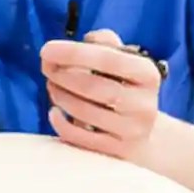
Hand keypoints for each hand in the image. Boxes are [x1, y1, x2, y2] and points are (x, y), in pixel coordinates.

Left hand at [40, 30, 162, 160]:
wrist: (144, 134)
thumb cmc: (125, 88)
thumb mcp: (124, 61)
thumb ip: (105, 44)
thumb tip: (86, 40)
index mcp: (147, 75)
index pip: (109, 59)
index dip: (74, 53)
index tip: (47, 49)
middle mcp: (143, 104)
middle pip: (93, 87)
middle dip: (62, 74)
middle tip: (46, 67)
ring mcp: (132, 131)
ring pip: (84, 112)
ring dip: (60, 95)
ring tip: (52, 85)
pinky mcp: (117, 152)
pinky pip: (80, 138)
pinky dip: (61, 123)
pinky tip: (54, 111)